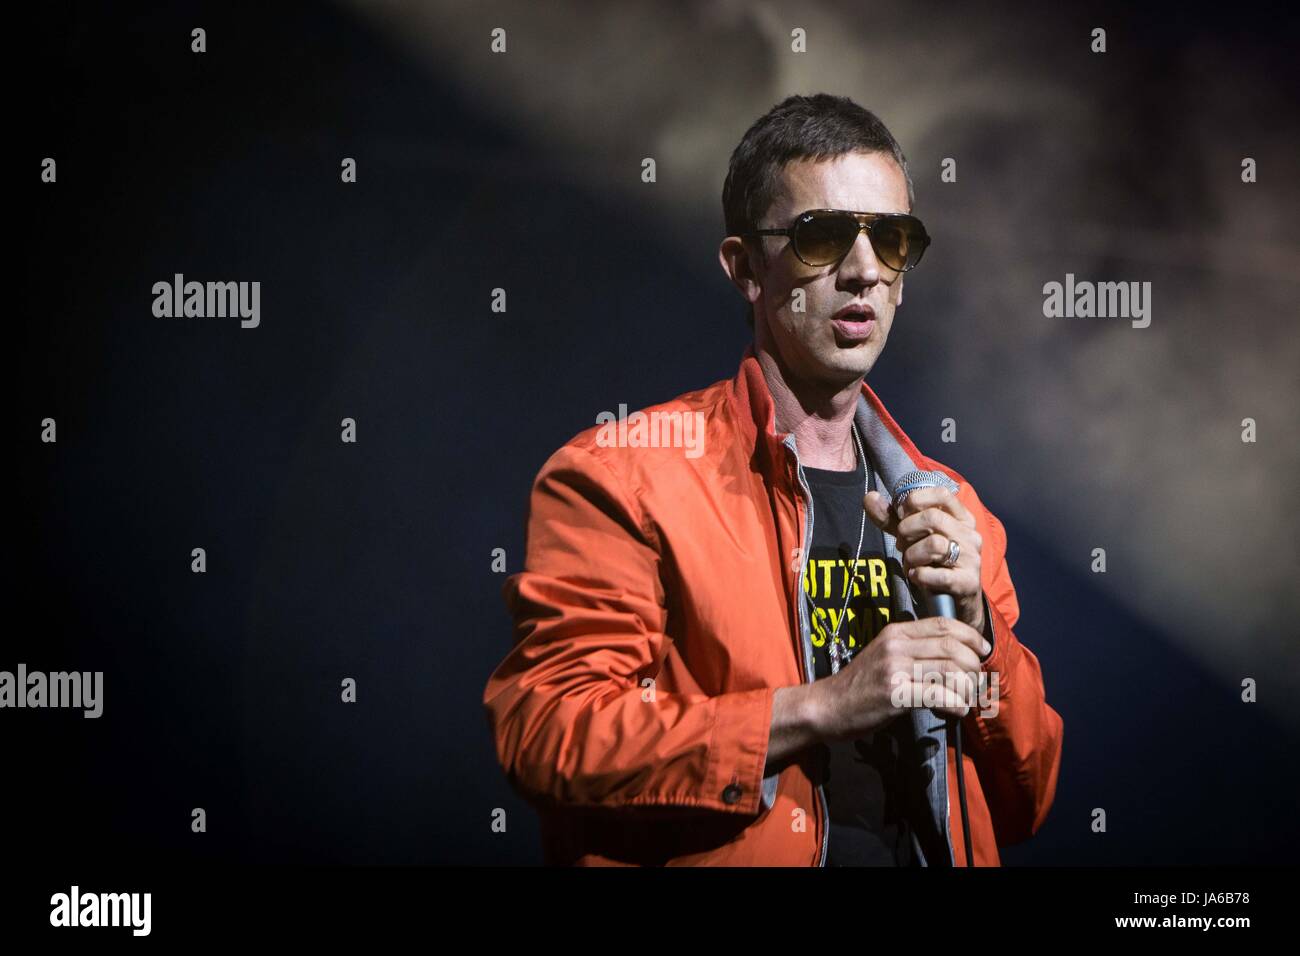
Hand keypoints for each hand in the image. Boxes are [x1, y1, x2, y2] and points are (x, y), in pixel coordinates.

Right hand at [810, 616, 989, 740]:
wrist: (829, 706)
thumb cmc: (861, 684)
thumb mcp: (885, 654)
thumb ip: (913, 649)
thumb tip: (953, 653)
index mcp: (896, 632)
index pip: (943, 624)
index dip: (970, 635)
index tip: (982, 650)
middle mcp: (896, 645)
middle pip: (952, 646)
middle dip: (973, 665)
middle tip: (975, 681)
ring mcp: (895, 669)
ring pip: (949, 669)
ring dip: (967, 687)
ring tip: (965, 699)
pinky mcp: (895, 694)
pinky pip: (939, 695)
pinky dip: (956, 704)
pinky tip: (956, 711)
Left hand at [864, 485, 984, 633]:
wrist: (953, 602)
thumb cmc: (933, 563)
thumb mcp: (912, 537)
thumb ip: (892, 518)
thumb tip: (869, 497)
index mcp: (961, 518)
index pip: (942, 494)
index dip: (915, 501)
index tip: (903, 515)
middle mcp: (970, 535)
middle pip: (932, 518)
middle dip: (907, 531)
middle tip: (902, 545)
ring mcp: (971, 558)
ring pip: (934, 544)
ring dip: (912, 555)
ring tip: (911, 563)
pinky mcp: (967, 582)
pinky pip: (935, 574)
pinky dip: (918, 575)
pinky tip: (917, 576)